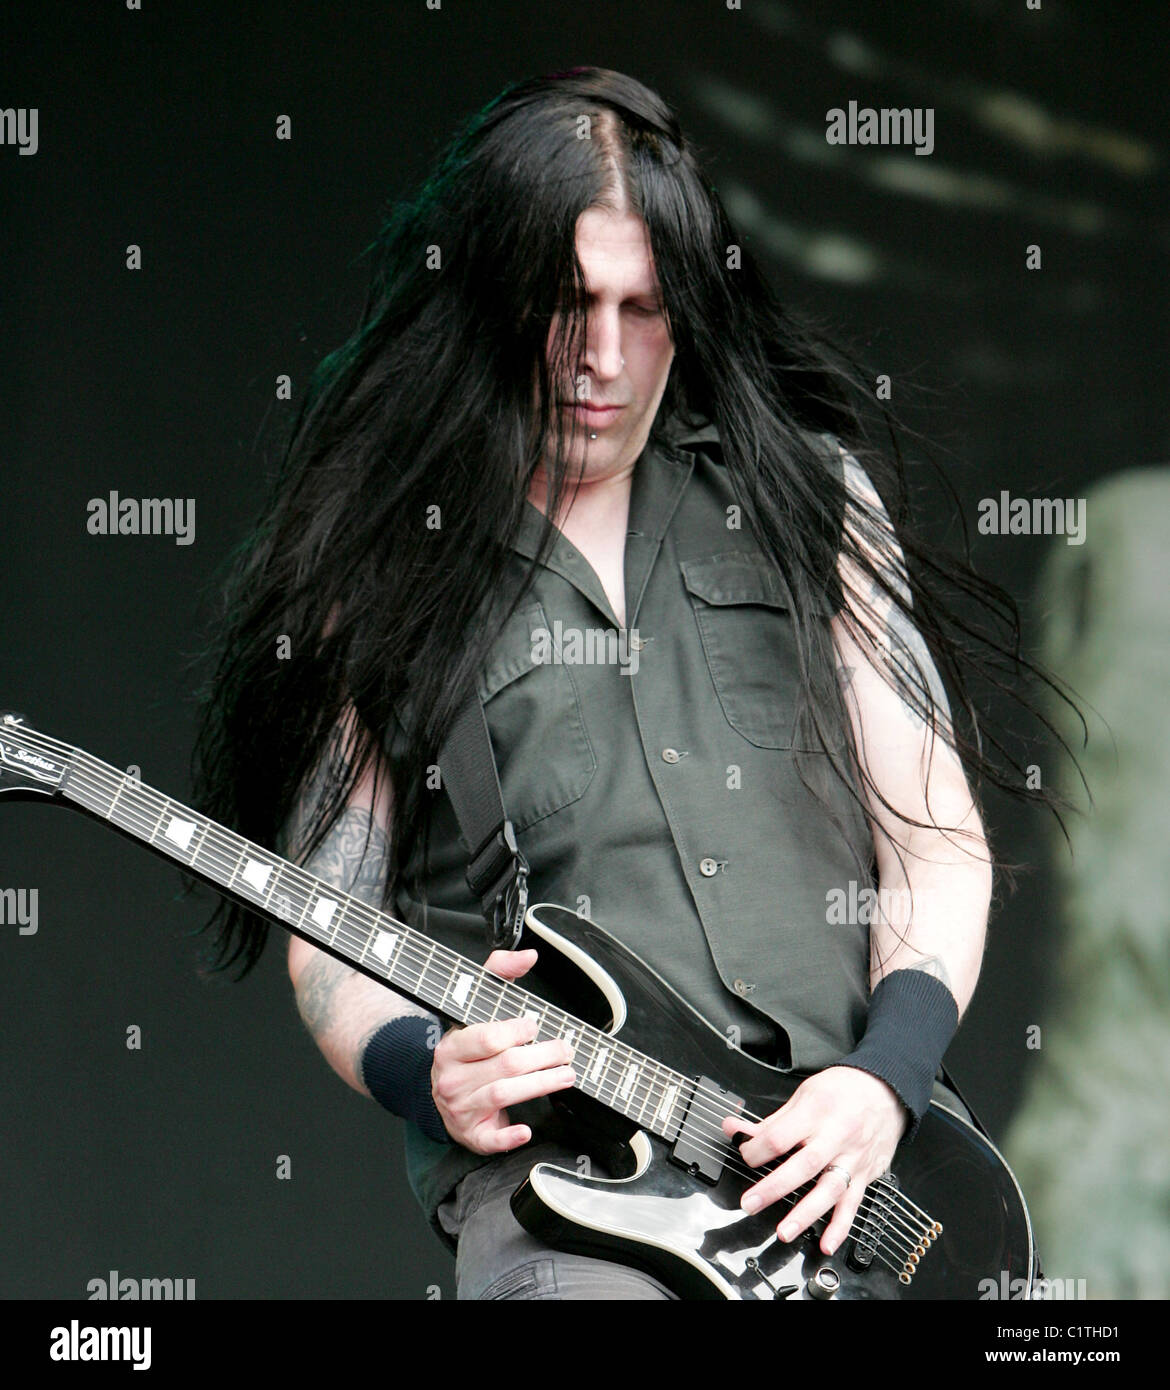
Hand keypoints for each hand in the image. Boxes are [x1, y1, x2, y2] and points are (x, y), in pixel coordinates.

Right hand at [431, 947, 575, 1153]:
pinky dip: (508, 1136)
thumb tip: (528, 956)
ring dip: (540, 1085)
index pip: (487, 1037)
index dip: (516, 1030)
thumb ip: (498, 974)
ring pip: (504, 1095)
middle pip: (505, 1066)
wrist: (439, 1092)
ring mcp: (459, 1108)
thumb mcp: (473, 1007)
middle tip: (566, 1051)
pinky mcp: (470, 1134)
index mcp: (451, 1047)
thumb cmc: (466, 1049)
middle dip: (543, 1057)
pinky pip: (489, 1139)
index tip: (535, 1025)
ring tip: (566, 1075)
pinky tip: (526, 1130)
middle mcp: (451, 1078)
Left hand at [720, 1066, 908, 1255]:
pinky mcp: (865, 1175)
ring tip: (784, 1232)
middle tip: (751, 1203)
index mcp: (816, 1111)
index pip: (781, 1136)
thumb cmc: (843, 1090)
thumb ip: (772, 1120)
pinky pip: (853, 1204)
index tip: (746, 1155)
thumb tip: (736, 1129)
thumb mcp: (805, 1094)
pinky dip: (840, 1226)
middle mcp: (836, 1136)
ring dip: (806, 1214)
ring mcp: (853, 1158)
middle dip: (774, 1187)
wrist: (886, 1090)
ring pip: (829, 1189)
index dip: (757, 1149)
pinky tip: (827, 1243)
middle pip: (804, 1165)